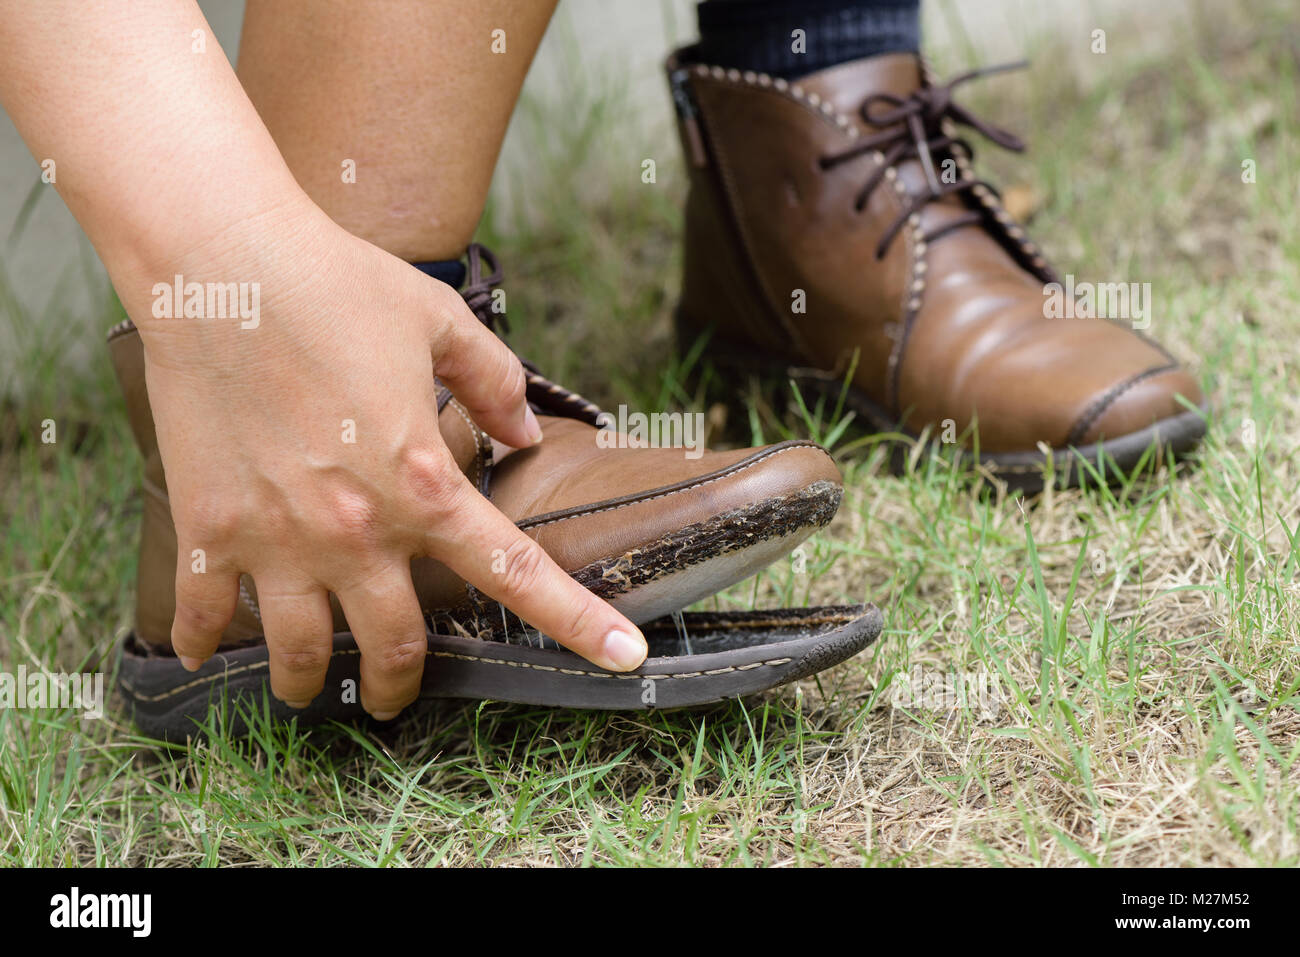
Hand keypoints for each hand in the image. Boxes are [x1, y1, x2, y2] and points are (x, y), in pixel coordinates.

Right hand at [124, 204, 647, 719]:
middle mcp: (357, 530)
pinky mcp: (209, 526)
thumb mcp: (440, 322)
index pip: (516, 574)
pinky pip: (203, 612)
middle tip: (396, 696)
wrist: (223, 262)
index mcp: (424, 483)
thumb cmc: (336, 283)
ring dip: (309, 684)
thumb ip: (493, 385)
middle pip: (395, 646)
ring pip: (301, 653)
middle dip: (399, 686)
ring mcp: (279, 537)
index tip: (623, 656)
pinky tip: (198, 653)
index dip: (577, 622)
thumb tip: (523, 432)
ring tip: (308, 690)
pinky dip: (198, 642)